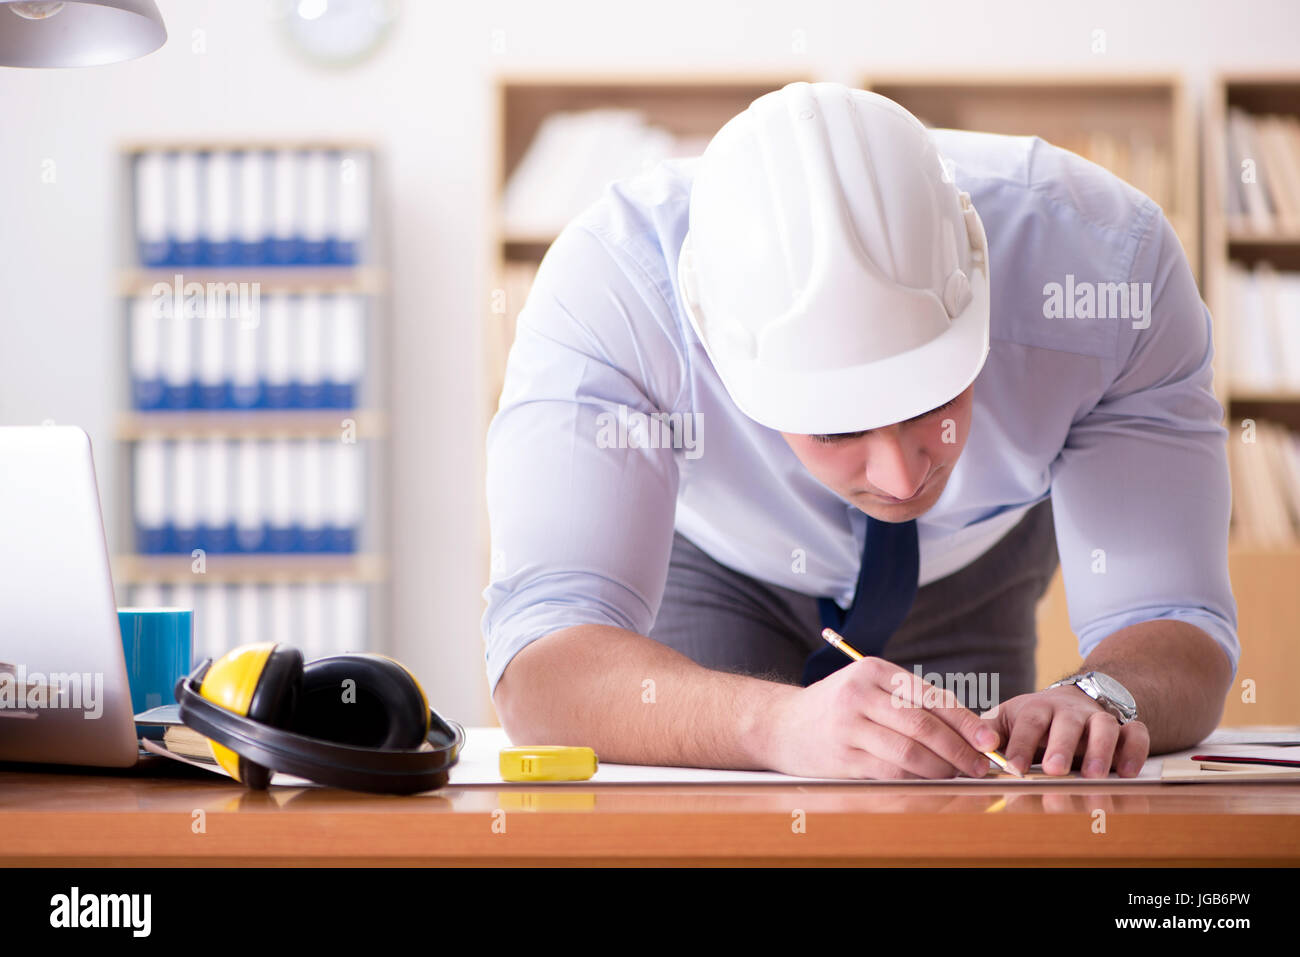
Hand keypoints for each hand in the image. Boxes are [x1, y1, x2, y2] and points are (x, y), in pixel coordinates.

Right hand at [762, 657, 1000, 778]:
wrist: (780, 724)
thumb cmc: (836, 707)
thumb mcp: (866, 687)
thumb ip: (907, 700)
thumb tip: (965, 728)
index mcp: (873, 670)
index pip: (930, 696)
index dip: (965, 721)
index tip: (988, 740)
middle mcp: (860, 694)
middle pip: (923, 725)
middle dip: (959, 748)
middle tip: (979, 764)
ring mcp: (849, 726)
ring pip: (909, 752)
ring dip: (941, 768)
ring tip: (957, 774)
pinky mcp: (842, 756)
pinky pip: (890, 771)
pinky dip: (917, 779)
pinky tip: (929, 781)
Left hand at [981, 685, 1150, 777]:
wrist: (1074, 701)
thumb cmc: (1033, 719)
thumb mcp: (1007, 721)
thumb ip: (989, 735)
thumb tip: (971, 752)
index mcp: (1037, 708)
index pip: (1028, 722)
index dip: (1019, 744)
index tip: (1012, 767)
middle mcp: (1069, 711)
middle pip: (1067, 723)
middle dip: (1060, 747)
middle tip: (1053, 771)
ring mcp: (1099, 718)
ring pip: (1104, 727)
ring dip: (1100, 750)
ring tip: (1094, 775)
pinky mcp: (1125, 728)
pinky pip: (1137, 733)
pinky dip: (1135, 750)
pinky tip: (1128, 772)